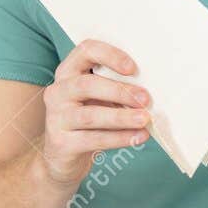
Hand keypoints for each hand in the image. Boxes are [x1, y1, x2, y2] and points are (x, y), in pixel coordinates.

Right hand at [39, 40, 149, 185]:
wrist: (64, 156)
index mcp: (69, 72)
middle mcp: (58, 92)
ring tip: (145, 119)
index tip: (133, 68)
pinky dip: (119, 138)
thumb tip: (150, 92)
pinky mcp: (61, 143)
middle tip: (146, 99)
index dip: (109, 55)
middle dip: (120, 91)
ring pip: (90, 115)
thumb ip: (118, 89)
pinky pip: (93, 139)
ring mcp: (56, 118)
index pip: (86, 51)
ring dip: (121, 117)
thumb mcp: (101, 98)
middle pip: (87, 84)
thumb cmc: (90, 118)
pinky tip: (138, 137)